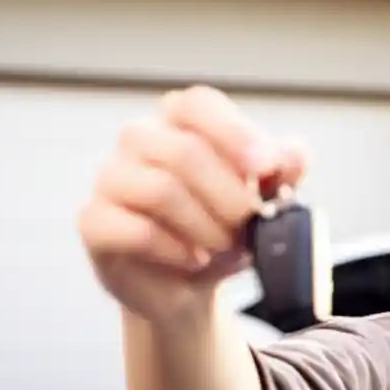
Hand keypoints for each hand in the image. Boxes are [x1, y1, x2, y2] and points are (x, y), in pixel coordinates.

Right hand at [78, 85, 306, 325]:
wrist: (188, 285)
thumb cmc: (222, 229)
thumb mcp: (262, 202)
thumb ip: (281, 174)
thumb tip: (294, 154)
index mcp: (180, 122)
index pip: (198, 104)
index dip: (234, 133)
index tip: (266, 169)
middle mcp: (140, 141)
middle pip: (183, 151)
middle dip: (229, 198)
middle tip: (248, 227)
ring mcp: (111, 179)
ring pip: (158, 189)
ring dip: (204, 226)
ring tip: (223, 246)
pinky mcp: (95, 222)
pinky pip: (131, 228)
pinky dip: (173, 249)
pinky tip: (195, 260)